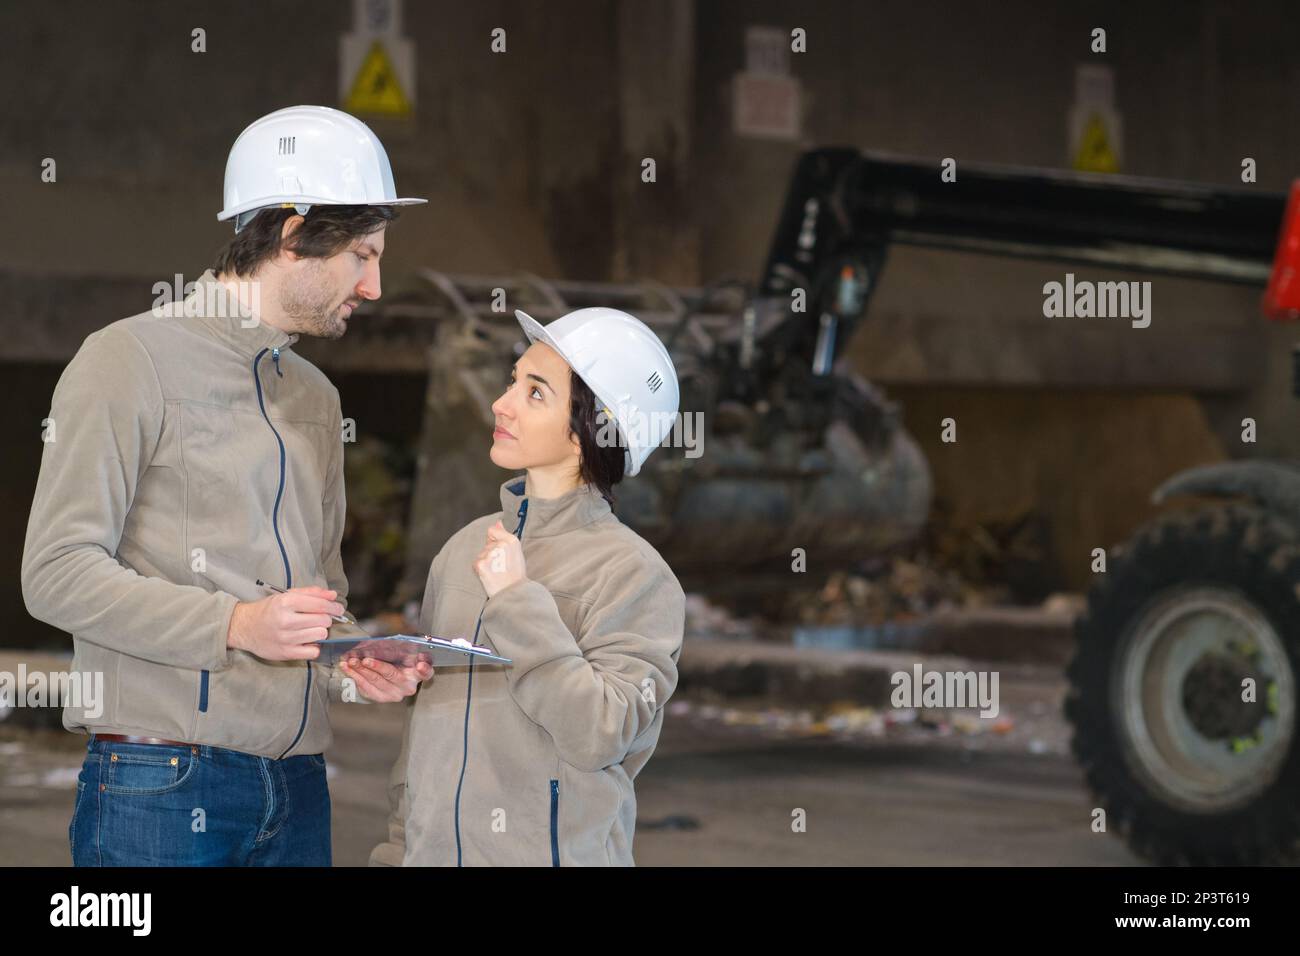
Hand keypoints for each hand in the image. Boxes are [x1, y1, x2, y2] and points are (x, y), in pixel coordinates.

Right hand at [227, 586, 343, 660]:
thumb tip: (332, 595)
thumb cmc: (268, 611)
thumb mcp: (286, 596)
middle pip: (323, 621)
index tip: (338, 609)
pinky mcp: (286, 653)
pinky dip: (314, 647)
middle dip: (326, 619)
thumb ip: (311, 593)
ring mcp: (285, 638)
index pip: (321, 604)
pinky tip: (307, 641)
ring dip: (320, 632)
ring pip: (320, 635)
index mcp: (286, 602)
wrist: (244, 627)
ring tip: (312, 629)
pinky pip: (313, 652)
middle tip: (321, 619)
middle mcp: (285, 620)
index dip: (334, 607)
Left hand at [339, 656, 432, 701]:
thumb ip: (395, 647)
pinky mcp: (382, 698)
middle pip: (393, 675)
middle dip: (377, 666)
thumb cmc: (396, 659)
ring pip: (376, 681)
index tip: (420, 664)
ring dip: (361, 670)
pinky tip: (347, 667)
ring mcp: (395, 694)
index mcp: (419, 672)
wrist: (386, 674)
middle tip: (365, 659)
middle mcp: (409, 685)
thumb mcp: (399, 650)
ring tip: (352, 661)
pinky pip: (366, 688)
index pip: (426, 672)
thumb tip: (378, 641)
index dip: (424, 668)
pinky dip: (355, 676)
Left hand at [472, 520, 525, 598]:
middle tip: (501, 567)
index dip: (493, 541)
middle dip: (490, 554)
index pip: (492, 530)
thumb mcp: (515, 552)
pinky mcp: (481, 564)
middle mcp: (501, 545)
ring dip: (486, 562)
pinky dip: (480, 570)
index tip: (500, 552)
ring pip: (481, 554)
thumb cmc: (515, 574)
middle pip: (486, 544)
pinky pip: (476, 563)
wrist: (513, 593)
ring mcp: (490, 554)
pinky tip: (490, 576)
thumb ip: (504, 535)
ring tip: (497, 572)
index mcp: (512, 540)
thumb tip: (497, 522)